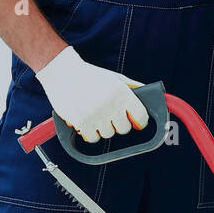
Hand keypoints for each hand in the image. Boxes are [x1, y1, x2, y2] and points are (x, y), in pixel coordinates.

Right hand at [34, 46, 148, 143]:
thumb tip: (150, 95)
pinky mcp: (82, 123)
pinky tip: (86, 121)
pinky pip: (93, 138)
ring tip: (95, 114)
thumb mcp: (115, 78)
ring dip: (103, 128)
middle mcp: (111, 105)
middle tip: (111, 116)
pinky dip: (90, 133)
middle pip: (124, 129)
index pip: (141, 116)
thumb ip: (133, 88)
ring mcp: (96, 115)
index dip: (140, 121)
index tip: (136, 122)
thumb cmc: (90, 76)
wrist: (63, 74)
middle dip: (119, 124)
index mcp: (122, 93)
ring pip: (108, 134)